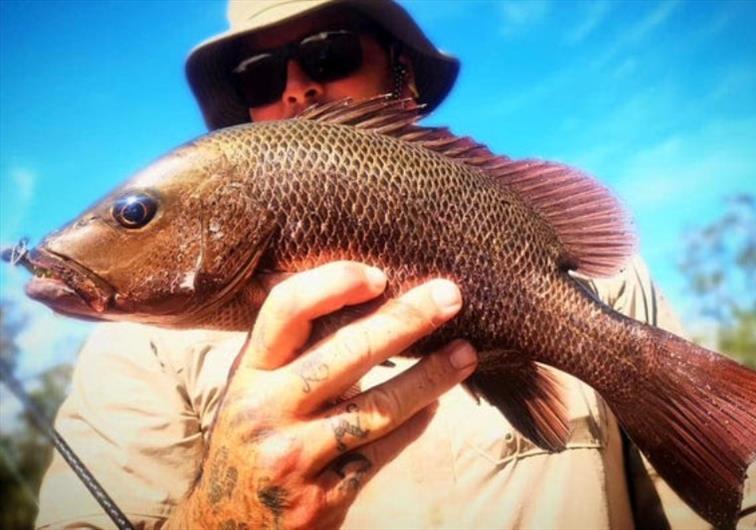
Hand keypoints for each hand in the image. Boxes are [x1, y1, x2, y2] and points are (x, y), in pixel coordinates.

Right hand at [165, 262, 476, 528]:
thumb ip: (294, 351)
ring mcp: (293, 457)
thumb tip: (373, 305)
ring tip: (466, 354)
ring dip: (430, 377)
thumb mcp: (254, 389)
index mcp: (247, 373)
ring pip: (377, 408)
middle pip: (348, 351)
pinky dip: (414, 424)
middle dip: (406, 319)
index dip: (335, 282)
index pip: (287, 309)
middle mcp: (265, 410)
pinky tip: (434, 406)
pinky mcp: (320, 499)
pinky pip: (381, 452)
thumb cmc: (250, 440)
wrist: (225, 526)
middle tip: (450, 296)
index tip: (379, 277)